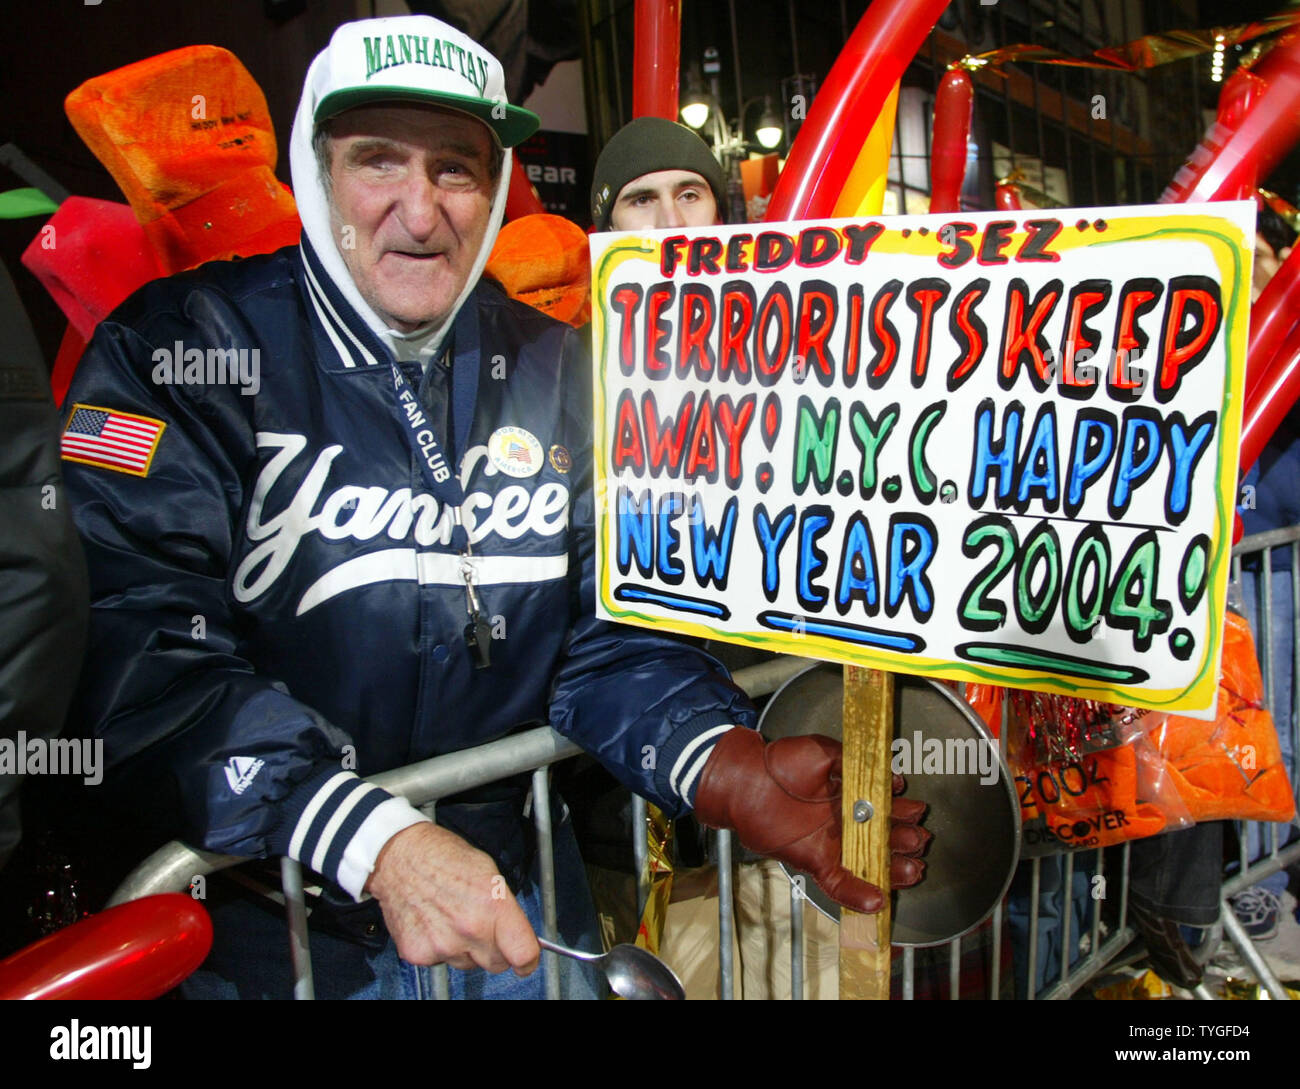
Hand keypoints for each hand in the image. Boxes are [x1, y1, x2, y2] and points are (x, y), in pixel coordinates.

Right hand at [364, 822, 539, 974]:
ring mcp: (441, 945)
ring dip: (466, 948)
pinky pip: (440, 962)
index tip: (526, 960)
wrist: (397, 856)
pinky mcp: (418, 954)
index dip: (527, 960)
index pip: (522, 954)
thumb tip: (518, 931)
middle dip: (495, 950)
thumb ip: (506, 907)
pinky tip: (433, 923)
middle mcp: (468, 929)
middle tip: (482, 926)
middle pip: (497, 964)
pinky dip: (439, 948)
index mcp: (491, 905)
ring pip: (468, 964)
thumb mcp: (488, 871)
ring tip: (451, 917)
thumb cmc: (441, 856)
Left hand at [693, 728, 929, 913]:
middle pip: (880, 836)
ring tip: (913, 870)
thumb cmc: (778, 763)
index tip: (917, 810)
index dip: (902, 810)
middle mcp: (841, 821)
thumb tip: (884, 772)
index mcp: (846, 795)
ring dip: (890, 869)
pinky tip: (878, 899)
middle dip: (904, 841)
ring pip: (866, 862)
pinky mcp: (812, 859)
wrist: (744, 780)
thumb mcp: (820, 751)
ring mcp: (828, 843)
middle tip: (921, 841)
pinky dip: (857, 893)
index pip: (882, 807)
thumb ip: (850, 760)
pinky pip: (838, 881)